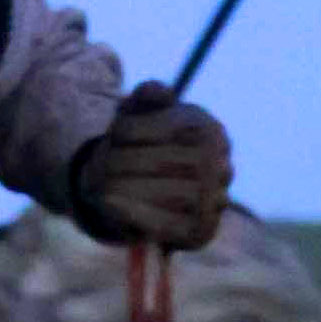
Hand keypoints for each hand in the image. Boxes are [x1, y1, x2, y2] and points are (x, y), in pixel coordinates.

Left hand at [66, 83, 231, 250]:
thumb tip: (154, 89)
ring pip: (168, 195)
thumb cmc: (142, 143)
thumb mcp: (141, 112)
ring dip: (127, 188)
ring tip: (100, 185)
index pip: (170, 128)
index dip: (134, 129)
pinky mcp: (201, 232)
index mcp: (209, 131)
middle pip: (166, 163)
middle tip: (100, 163)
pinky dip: (135, 215)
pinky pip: (167, 225)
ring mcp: (214, 201)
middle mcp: (220, 166)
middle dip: (125, 161)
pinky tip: (108, 203)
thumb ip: (147, 96)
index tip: (114, 133)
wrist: (148, 188)